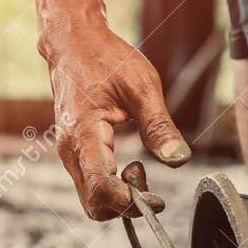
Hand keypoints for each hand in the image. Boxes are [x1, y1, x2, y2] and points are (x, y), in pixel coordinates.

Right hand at [45, 24, 191, 219]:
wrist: (73, 42)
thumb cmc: (106, 58)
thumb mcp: (142, 86)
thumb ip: (160, 126)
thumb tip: (179, 159)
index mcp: (84, 134)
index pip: (102, 189)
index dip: (131, 202)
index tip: (158, 197)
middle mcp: (70, 150)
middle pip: (94, 204)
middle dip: (125, 204)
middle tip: (148, 178)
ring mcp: (68, 154)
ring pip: (90, 199)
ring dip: (118, 197)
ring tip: (139, 167)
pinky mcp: (73, 154)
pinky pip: (90, 185)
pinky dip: (111, 187)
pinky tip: (128, 165)